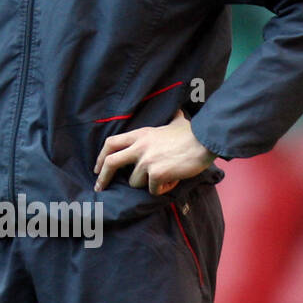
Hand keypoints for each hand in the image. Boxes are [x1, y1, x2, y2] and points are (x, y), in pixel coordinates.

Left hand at [94, 109, 215, 195]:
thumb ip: (171, 119)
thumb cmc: (193, 133)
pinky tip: (174, 180)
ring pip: (135, 182)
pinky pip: (153, 190)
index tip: (97, 168)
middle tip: (100, 188)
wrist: (204, 141)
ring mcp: (147, 160)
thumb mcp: (176, 122)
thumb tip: (177, 112)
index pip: (111, 143)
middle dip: (102, 178)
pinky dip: (163, 189)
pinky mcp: (157, 173)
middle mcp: (140, 146)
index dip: (101, 157)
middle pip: (111, 163)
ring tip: (166, 176)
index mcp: (140, 134)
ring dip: (149, 184)